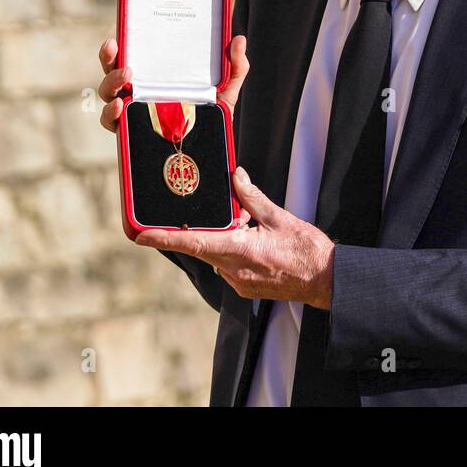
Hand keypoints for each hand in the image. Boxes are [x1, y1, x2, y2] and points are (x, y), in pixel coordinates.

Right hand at [97, 33, 249, 132]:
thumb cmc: (213, 112)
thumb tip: (240, 39)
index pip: (129, 57)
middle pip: (112, 73)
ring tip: (126, 77)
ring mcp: (133, 112)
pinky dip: (110, 114)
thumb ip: (235, 66)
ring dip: (111, 84)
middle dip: (109, 61)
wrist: (212, 145)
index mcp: (154, 76)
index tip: (115, 39)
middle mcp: (139, 91)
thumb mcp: (226, 87)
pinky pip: (112, 123)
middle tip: (121, 56)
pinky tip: (120, 107)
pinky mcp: (132, 132)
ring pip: (108, 96)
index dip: (115, 49)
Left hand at [134, 167, 335, 308]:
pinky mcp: (244, 288)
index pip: (194, 242)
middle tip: (222, 216)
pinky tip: (253, 243)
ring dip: (223, 239)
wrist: (325, 280)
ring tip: (249, 228)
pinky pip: (227, 266)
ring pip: (215, 255)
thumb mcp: (280, 218)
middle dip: (204, 229)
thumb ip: (253, 198)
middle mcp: (233, 270)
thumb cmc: (307, 250)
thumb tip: (235, 177)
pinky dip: (232, 251)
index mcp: (240, 250)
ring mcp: (238, 282)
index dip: (164, 238)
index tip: (140, 235)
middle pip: (202, 247)